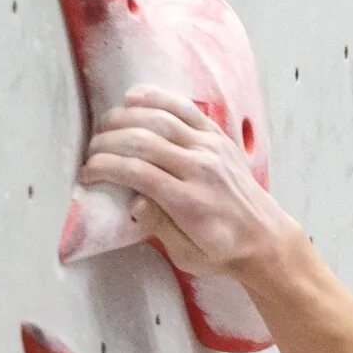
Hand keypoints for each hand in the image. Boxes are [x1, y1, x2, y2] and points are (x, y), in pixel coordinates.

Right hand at [81, 86, 301, 283]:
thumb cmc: (222, 251)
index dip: (104, 167)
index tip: (87, 173)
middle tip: (91, 151)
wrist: (265, 238)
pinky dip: (157, 98)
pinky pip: (184, 108)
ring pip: (160, 119)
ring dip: (124, 118)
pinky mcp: (218, 137)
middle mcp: (201, 169)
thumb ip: (158, 228)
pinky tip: (132, 98)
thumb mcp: (186, 255)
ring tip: (104, 128)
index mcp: (190, 202)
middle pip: (142, 141)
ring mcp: (212, 148)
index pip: (136, 172)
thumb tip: (133, 202)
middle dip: (107, 142)